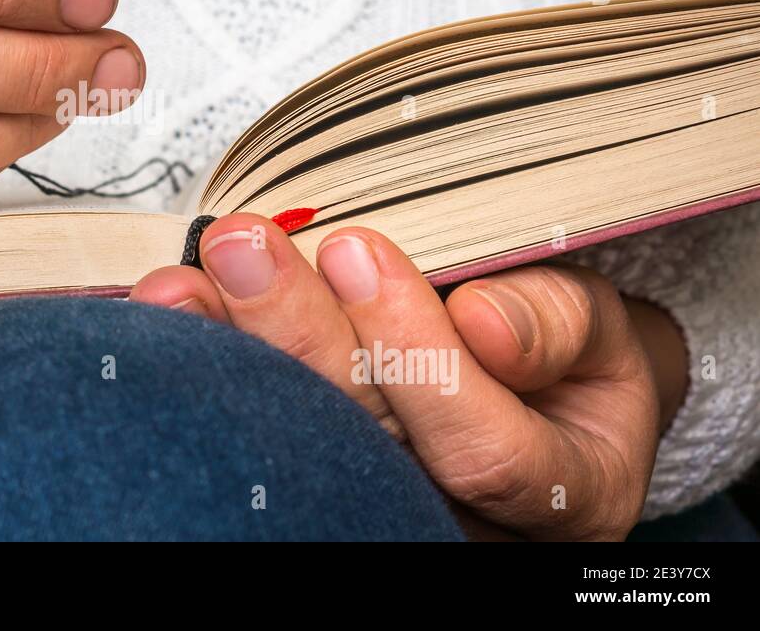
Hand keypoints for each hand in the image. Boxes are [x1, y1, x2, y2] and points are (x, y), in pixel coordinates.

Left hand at [130, 214, 661, 539]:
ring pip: (303, 451)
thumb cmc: (569, 359)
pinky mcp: (325, 485)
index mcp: (560, 496)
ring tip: (184, 283)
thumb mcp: (596, 330)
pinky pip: (266, 440)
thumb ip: (553, 323)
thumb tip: (483, 320)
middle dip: (300, 339)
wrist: (547, 406)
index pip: (485, 453)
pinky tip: (176, 319)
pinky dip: (216, 373)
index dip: (419, 356)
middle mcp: (466, 526)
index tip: (358, 251)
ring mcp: (386, 514)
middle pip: (368, 452)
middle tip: (244, 246)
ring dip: (235, 360)